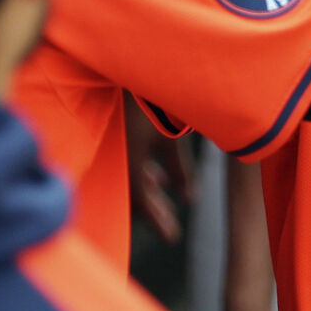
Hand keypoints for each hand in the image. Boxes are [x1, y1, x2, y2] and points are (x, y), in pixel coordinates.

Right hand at [128, 114, 195, 244]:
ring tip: (167, 205)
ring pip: (136, 180)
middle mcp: (121, 160)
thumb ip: (179, 171)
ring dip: (153, 193)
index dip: (158, 223)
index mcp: (130, 165)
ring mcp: (121, 149)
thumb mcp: (170, 140)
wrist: (132, 71)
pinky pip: (133, 164)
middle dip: (156, 213)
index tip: (172, 239)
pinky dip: (147, 173)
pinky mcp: (123, 137)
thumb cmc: (155, 106)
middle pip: (138, 196)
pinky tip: (158, 177)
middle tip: (171, 231)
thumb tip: (189, 199)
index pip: (142, 205)